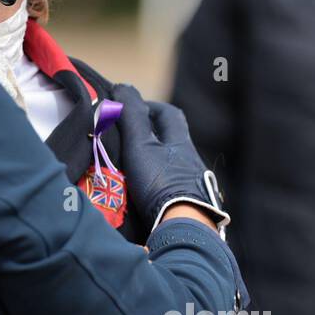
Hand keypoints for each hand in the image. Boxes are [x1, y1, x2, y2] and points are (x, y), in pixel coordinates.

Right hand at [111, 85, 228, 236]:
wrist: (185, 227)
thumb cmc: (162, 182)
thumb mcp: (141, 146)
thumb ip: (131, 117)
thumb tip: (122, 87)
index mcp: (181, 143)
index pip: (169, 114)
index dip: (150, 107)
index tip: (129, 109)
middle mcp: (191, 161)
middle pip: (173, 141)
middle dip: (152, 136)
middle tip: (128, 139)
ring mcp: (192, 185)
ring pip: (173, 166)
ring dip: (154, 163)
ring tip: (131, 168)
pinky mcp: (190, 207)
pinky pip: (173, 189)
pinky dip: (158, 186)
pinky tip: (145, 195)